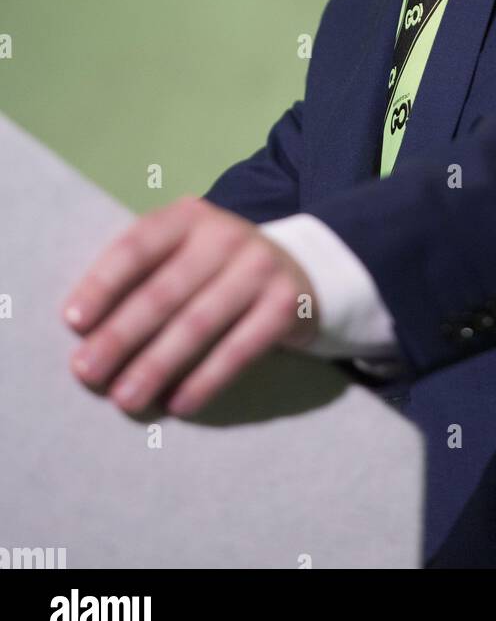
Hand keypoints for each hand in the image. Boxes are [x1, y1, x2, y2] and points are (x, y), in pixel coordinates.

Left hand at [60, 195, 319, 416]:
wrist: (296, 270)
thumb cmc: (214, 269)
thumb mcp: (182, 252)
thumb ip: (142, 275)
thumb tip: (86, 330)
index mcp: (188, 217)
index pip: (138, 246)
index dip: (103, 284)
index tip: (73, 322)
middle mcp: (226, 234)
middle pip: (165, 290)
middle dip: (121, 335)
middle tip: (87, 372)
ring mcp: (260, 267)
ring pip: (199, 323)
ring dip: (157, 365)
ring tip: (125, 398)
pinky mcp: (286, 305)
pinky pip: (240, 349)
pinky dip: (206, 380)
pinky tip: (178, 404)